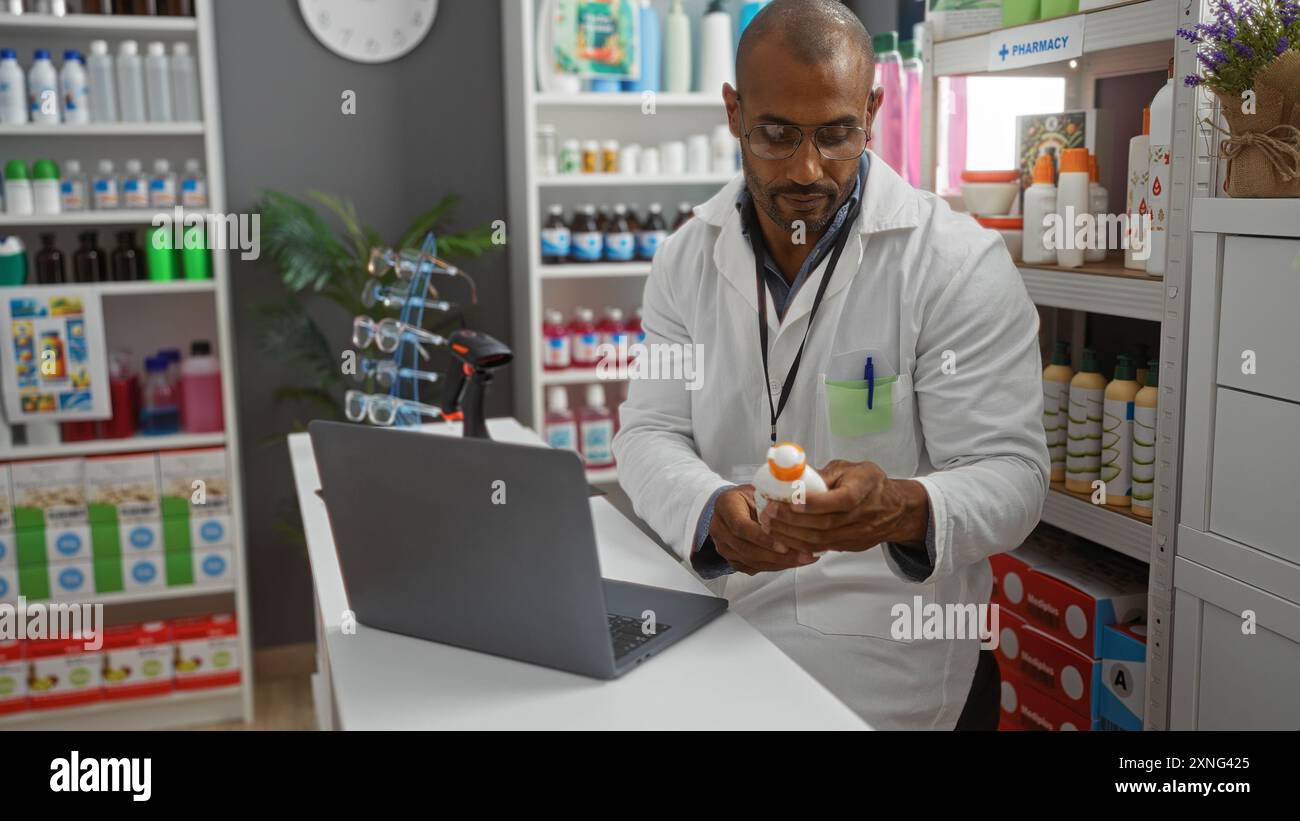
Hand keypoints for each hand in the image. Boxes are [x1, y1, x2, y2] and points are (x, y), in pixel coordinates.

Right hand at [709, 485, 819, 574]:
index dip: (763, 538)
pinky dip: (774, 567)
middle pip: (746, 549)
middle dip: (776, 556)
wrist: (735, 506)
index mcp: (726, 505)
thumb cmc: (751, 496)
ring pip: (751, 562)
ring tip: (803, 560)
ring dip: (779, 564)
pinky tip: (793, 562)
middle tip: (803, 556)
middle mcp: (719, 528)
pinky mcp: (731, 559)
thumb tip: (800, 508)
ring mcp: (723, 546)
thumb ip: (773, 501)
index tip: (784, 545)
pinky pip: (753, 568)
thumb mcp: (760, 490)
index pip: (741, 527)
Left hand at [758, 460, 929, 553]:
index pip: (840, 500)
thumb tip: (795, 476)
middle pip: (823, 524)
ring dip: (790, 534)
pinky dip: (798, 544)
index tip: (791, 498)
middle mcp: (861, 516)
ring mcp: (854, 535)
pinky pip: (820, 549)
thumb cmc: (871, 484)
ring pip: (819, 540)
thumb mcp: (852, 468)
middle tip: (770, 511)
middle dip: (792, 519)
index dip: (814, 502)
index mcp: (863, 491)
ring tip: (770, 524)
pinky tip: (782, 536)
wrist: (895, 509)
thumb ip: (826, 474)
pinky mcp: (848, 546)